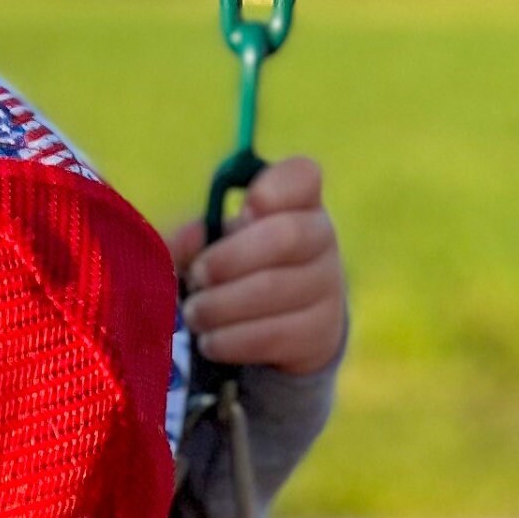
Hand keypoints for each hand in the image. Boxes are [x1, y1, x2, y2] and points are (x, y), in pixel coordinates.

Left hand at [166, 156, 346, 379]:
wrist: (271, 329)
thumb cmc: (231, 272)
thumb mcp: (208, 247)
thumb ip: (191, 238)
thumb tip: (193, 236)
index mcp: (295, 200)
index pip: (302, 176)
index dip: (274, 188)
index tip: (245, 206)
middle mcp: (321, 236)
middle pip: (286, 236)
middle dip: (229, 259)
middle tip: (197, 277)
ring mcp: (327, 285)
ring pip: (274, 289)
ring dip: (220, 305)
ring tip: (195, 314)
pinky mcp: (321, 332)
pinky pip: (273, 335)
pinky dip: (232, 340)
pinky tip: (211, 341)